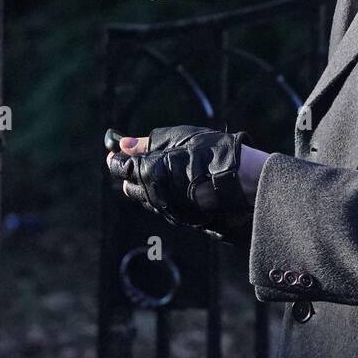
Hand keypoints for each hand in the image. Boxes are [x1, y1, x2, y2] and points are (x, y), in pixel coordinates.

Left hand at [105, 126, 261, 238]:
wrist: (240, 181)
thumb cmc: (210, 153)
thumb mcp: (178, 139)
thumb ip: (148, 143)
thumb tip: (123, 144)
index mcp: (147, 172)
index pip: (119, 167)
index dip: (118, 156)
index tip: (120, 149)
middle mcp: (153, 195)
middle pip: (130, 186)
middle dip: (132, 173)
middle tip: (143, 159)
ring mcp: (167, 210)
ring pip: (147, 199)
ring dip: (148, 186)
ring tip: (164, 172)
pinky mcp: (182, 219)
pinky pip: (164, 207)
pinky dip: (164, 196)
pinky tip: (178, 185)